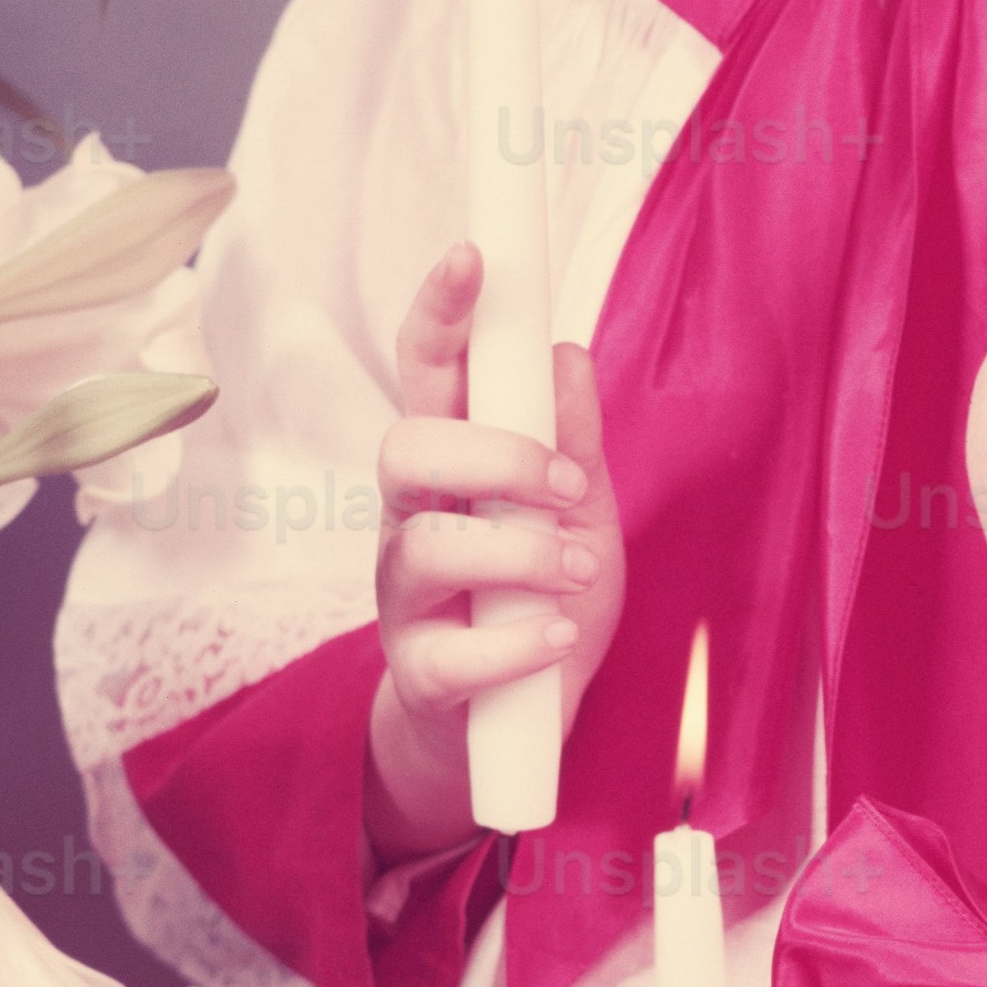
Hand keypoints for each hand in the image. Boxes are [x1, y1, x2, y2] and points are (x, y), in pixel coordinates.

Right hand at [367, 248, 621, 864]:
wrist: (511, 730)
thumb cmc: (543, 602)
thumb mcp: (581, 514)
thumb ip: (573, 440)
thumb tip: (566, 353)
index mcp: (454, 471)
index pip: (428, 377)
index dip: (439, 313)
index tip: (471, 256)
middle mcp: (412, 523)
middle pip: (404, 447)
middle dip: (493, 453)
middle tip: (566, 485)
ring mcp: (405, 600)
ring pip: (424, 545)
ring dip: (519, 551)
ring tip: (578, 573)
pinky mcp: (420, 675)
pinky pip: (452, 652)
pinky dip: (519, 642)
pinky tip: (558, 637)